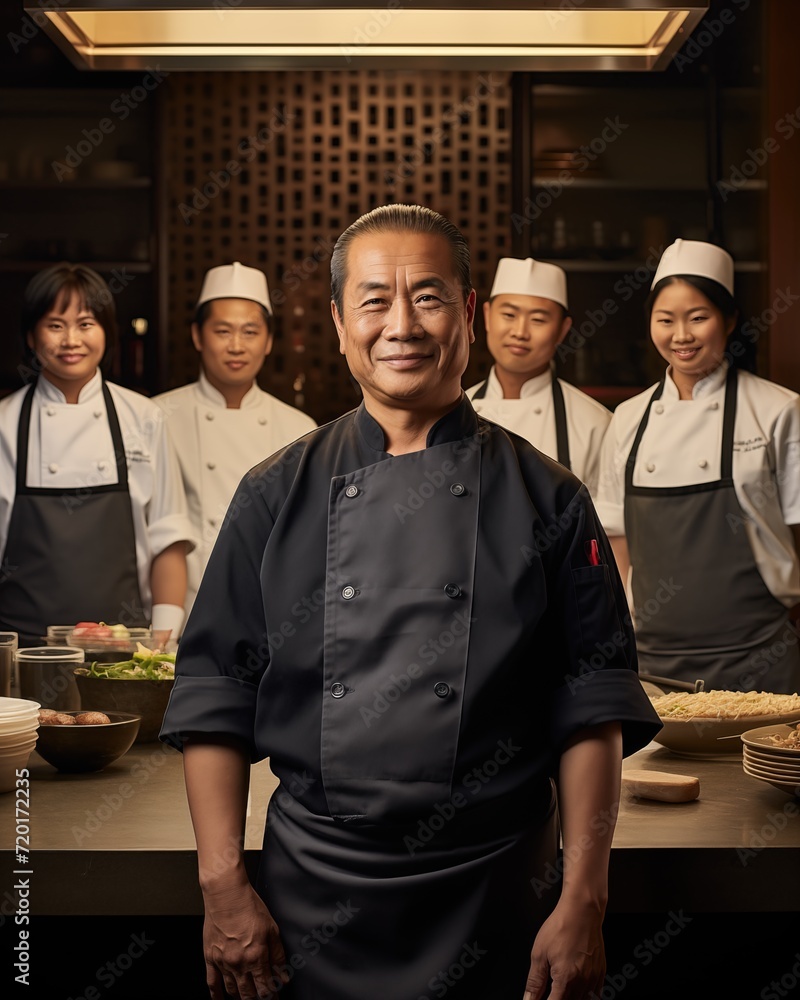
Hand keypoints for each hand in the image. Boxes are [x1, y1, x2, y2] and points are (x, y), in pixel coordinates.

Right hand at [202, 880, 287, 999]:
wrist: (226, 895)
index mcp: (256, 957)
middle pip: (249, 994)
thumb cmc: (249, 907)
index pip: (265, 988)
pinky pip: (212, 983)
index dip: (271, 996)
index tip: (274, 997)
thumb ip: (277, 955)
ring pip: (232, 991)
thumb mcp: (272, 929)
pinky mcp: (210, 958)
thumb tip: (282, 976)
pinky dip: (216, 996)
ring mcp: (223, 963)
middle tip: (263, 998)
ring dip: (241, 998)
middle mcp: (239, 964)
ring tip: (248, 998)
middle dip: (257, 999)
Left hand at [522, 898, 605, 999]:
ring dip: (571, 998)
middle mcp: (582, 982)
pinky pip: (596, 995)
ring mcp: (593, 978)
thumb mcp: (539, 953)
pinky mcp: (601, 972)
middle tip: (550, 990)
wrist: (582, 911)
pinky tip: (577, 991)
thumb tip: (529, 998)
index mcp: (565, 979)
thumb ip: (535, 980)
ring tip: (562, 989)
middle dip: (558, 999)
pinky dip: (586, 997)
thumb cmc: (561, 926)